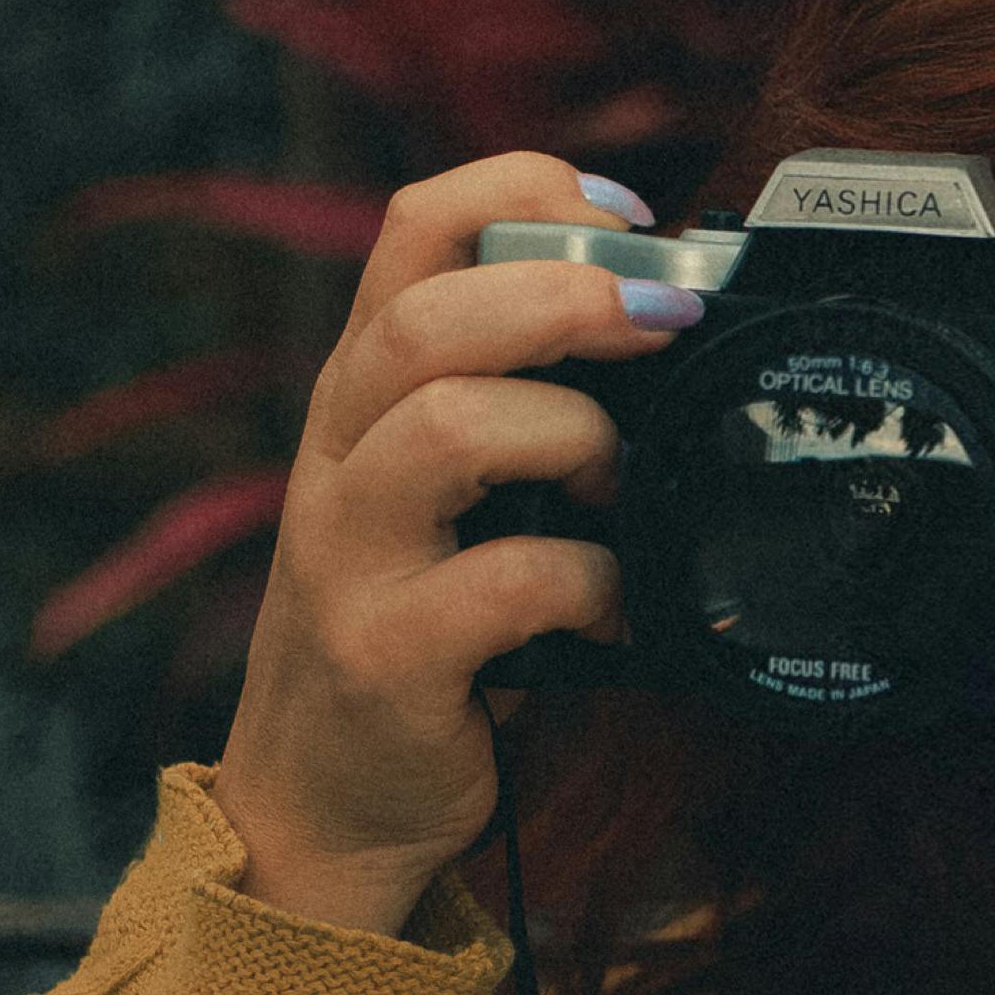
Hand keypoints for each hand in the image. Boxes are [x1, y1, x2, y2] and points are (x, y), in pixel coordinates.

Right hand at [212, 155, 704, 937]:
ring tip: (622, 484)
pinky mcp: (384, 656)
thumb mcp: (450, 495)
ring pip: (449, 427)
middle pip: (426, 315)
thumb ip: (522, 407)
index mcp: (365, 392)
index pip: (413, 227)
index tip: (634, 220)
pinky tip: (618, 612)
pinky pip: (505, 583)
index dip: (525, 189)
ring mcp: (348, 557)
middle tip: (668, 318)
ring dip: (574, 437)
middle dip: (567, 294)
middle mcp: (339, 455)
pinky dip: (594, 585)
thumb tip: (672, 325)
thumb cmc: (422, 629)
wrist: (322, 805)